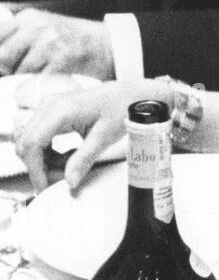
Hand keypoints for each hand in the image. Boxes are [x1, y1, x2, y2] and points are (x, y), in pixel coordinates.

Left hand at [0, 9, 113, 77]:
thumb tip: (0, 62)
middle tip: (13, 80)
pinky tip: (44, 88)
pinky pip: (39, 80)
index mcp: (29, 17)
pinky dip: (38, 88)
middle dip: (5, 72)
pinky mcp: (64, 58)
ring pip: (19, 71)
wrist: (111, 46)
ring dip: (21, 83)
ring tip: (30, 86)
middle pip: (2, 56)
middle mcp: (39, 26)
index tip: (3, 69)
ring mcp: (52, 41)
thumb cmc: (76, 42)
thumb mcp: (44, 30)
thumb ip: (18, 40)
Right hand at [15, 78, 164, 190]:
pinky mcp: (53, 111)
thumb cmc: (122, 108)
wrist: (131, 94)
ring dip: (43, 159)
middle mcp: (50, 106)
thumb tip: (69, 181)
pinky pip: (39, 135)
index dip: (34, 168)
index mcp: (61, 110)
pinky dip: (48, 151)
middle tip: (58, 179)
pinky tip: (67, 156)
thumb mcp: (104, 137)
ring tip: (68, 166)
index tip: (44, 185)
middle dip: (38, 165)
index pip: (32, 144)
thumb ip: (83, 160)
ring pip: (30, 140)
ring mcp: (50, 107)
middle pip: (26, 143)